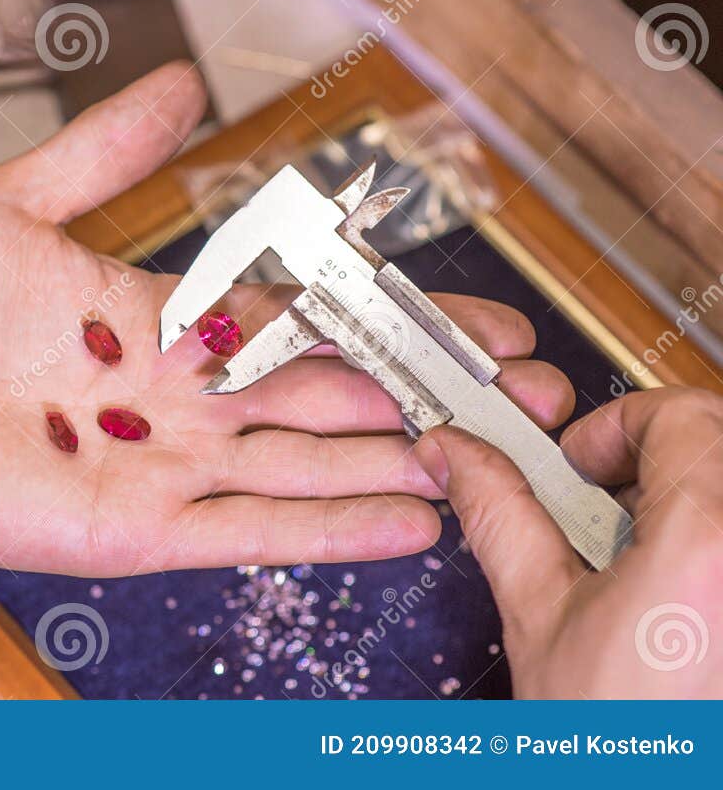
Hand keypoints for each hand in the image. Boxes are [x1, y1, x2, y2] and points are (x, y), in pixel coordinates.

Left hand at [0, 63, 572, 574]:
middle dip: (424, 391)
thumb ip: (106, 151)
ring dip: (396, 462)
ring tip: (482, 461)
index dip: (387, 315)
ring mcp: (166, 466)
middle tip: (522, 394)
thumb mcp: (19, 204)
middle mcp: (180, 399)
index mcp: (166, 323)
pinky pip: (248, 529)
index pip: (301, 314)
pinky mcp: (136, 528)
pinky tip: (404, 521)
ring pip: (305, 463)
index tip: (473, 316)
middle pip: (327, 393)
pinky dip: (328, 526)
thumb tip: (178, 86)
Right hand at [413, 388, 722, 696]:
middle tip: (605, 515)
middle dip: (655, 465)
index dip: (620, 426)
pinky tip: (672, 605)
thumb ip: (500, 514)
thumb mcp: (538, 614)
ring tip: (638, 567)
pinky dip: (708, 552)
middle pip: (718, 450)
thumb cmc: (614, 739)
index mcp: (708, 541)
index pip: (683, 414)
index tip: (585, 468)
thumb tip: (459, 454)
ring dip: (686, 508)